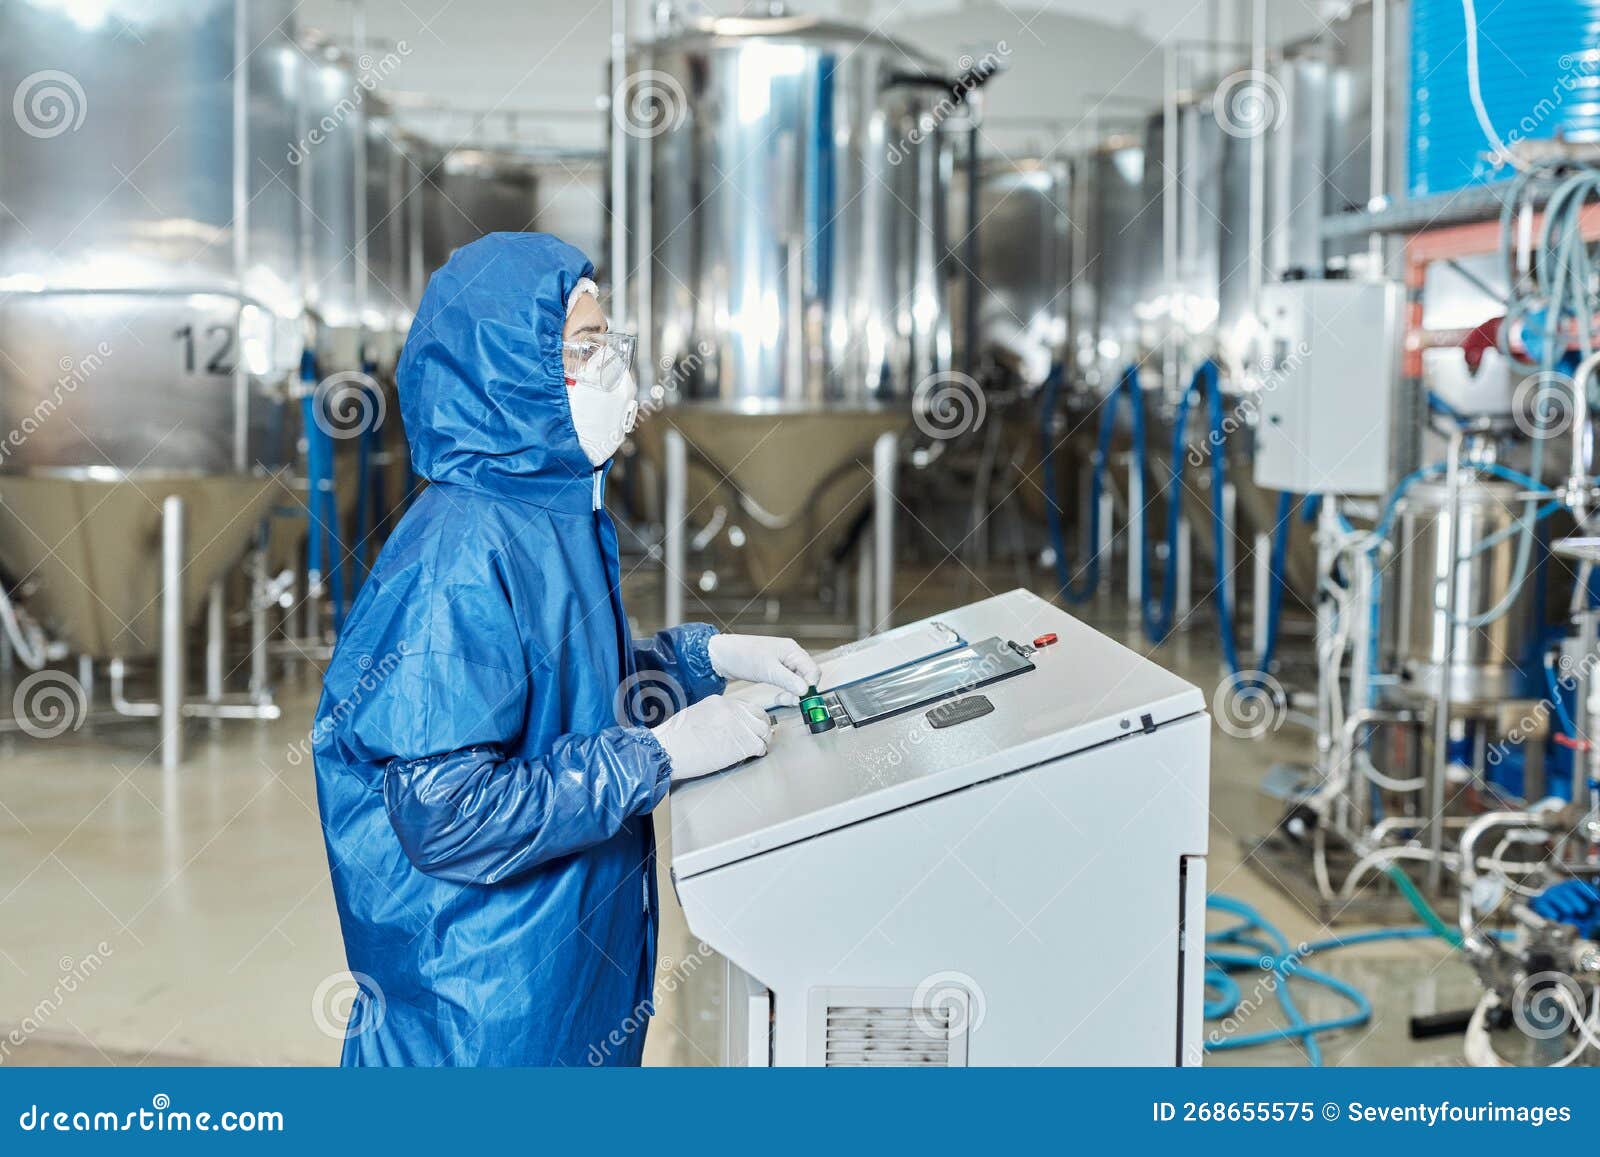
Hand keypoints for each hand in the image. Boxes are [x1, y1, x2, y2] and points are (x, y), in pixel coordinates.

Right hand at [651, 695, 773, 782]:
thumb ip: (713, 716)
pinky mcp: (742, 744)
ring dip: (763, 739)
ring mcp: (739, 725)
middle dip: (761, 726)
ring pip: (764, 730)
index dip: (751, 718)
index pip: (745, 706)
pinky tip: (755, 755)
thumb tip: (723, 726)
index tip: (751, 726)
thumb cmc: (675, 737)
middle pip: (759, 715)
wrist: (668, 749)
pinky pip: (760, 746)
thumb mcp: (695, 715)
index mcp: (720, 702)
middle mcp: (732, 710)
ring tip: (758, 747)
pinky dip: (760, 751)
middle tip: (760, 736)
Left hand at [707, 633, 820, 705]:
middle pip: (807, 676)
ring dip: (793, 693)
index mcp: (792, 650)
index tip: (801, 699)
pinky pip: (788, 682)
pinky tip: (780, 697)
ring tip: (782, 700)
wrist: (722, 655)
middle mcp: (790, 655)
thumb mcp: (767, 670)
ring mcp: (783, 662)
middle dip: (802, 691)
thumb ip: (788, 680)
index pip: (813, 670)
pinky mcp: (775, 670)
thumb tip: (805, 690)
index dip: (811, 686)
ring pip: (798, 681)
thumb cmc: (742, 655)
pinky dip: (786, 691)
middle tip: (790, 702)